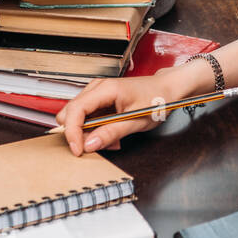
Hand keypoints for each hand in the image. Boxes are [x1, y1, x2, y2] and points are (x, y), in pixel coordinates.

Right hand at [56, 70, 182, 156]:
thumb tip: (89, 145)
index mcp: (106, 89)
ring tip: (113, 139)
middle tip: (99, 144)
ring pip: (77, 117)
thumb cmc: (157, 99)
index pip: (76, 110)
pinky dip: (95, 129)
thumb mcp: (136, 121)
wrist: (167, 89)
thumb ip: (111, 133)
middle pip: (70, 113)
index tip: (77, 149)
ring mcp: (97, 92)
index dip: (72, 132)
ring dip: (89, 133)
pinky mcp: (99, 100)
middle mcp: (97, 88)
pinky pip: (87, 118)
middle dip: (80, 133)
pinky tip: (112, 133)